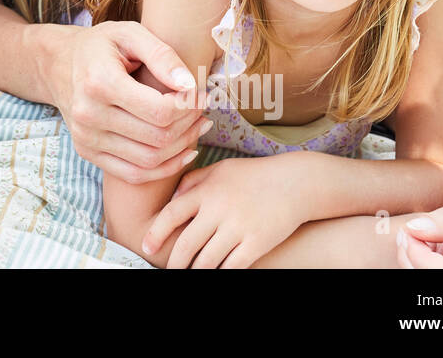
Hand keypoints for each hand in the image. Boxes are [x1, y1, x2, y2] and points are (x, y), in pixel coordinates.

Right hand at [42, 20, 206, 184]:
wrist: (59, 64)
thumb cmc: (101, 46)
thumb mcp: (130, 33)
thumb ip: (161, 55)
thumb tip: (190, 84)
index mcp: (99, 81)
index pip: (159, 110)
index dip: (189, 106)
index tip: (201, 94)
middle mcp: (88, 114)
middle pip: (157, 137)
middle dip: (189, 125)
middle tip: (203, 110)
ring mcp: (85, 137)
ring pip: (149, 159)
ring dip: (182, 146)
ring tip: (197, 127)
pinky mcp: (87, 152)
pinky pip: (133, 174)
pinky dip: (164, 168)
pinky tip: (183, 151)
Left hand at [143, 156, 308, 267]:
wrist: (296, 182)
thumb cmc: (254, 175)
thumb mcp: (221, 169)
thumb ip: (194, 181)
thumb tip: (172, 199)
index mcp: (207, 190)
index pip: (172, 214)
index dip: (156, 232)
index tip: (146, 246)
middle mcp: (219, 209)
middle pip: (187, 244)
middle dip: (174, 263)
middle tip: (169, 270)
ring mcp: (239, 227)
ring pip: (207, 261)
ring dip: (196, 272)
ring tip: (191, 273)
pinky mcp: (257, 243)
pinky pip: (232, 267)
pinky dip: (221, 273)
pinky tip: (216, 274)